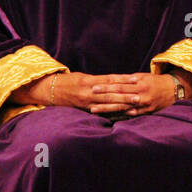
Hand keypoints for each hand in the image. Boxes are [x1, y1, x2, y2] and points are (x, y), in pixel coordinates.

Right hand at [17, 71, 180, 114]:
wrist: (50, 90)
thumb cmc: (68, 82)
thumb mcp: (83, 77)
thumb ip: (98, 80)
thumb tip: (114, 81)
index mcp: (89, 80)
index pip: (110, 79)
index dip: (124, 79)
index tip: (137, 79)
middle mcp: (88, 91)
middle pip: (111, 92)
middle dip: (126, 94)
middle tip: (141, 95)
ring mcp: (86, 102)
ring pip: (107, 103)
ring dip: (121, 105)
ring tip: (134, 106)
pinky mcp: (84, 109)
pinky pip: (100, 112)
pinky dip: (111, 113)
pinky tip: (120, 114)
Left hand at [86, 73, 181, 115]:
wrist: (174, 90)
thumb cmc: (155, 82)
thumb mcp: (143, 76)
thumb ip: (128, 79)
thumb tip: (111, 79)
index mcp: (139, 82)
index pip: (119, 84)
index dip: (106, 86)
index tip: (94, 87)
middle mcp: (141, 93)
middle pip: (119, 95)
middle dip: (103, 97)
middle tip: (90, 97)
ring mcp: (143, 104)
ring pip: (122, 107)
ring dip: (107, 108)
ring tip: (94, 110)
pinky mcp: (146, 112)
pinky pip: (130, 115)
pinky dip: (118, 117)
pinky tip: (108, 118)